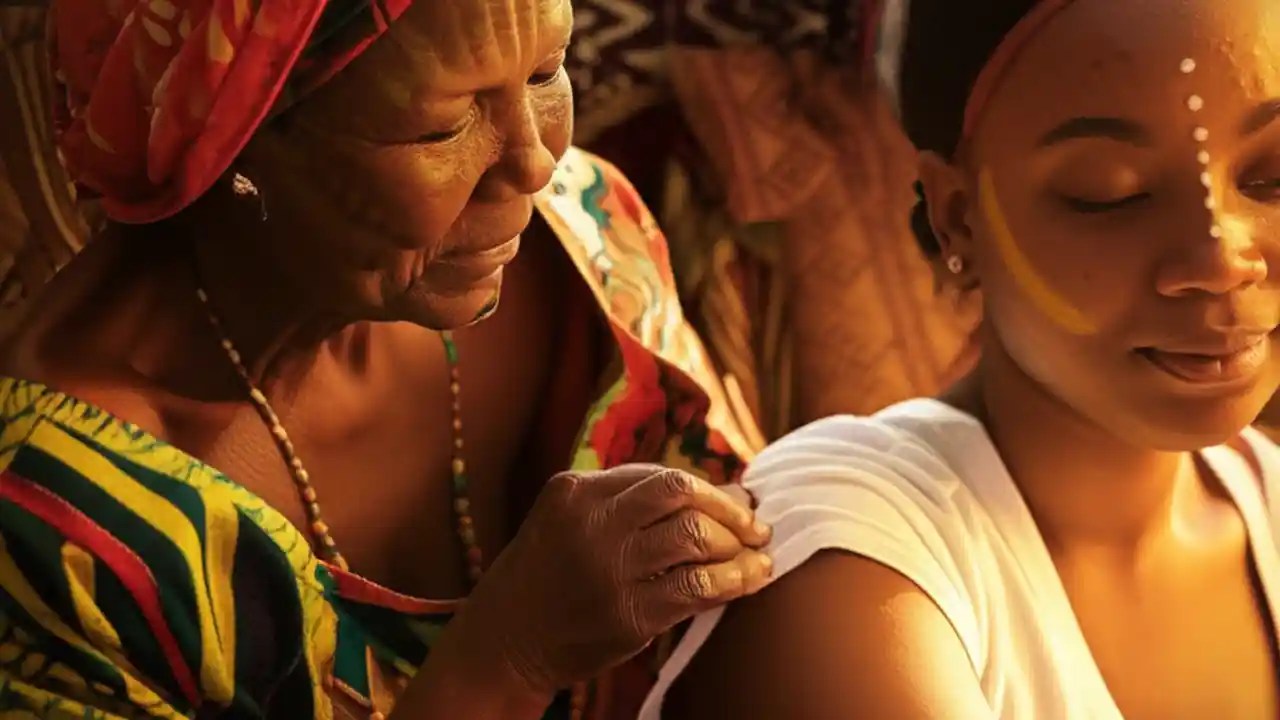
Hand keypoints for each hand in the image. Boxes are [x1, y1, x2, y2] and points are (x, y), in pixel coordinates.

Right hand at [462, 464, 772, 693]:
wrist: (505, 639)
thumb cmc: (547, 575)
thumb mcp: (565, 519)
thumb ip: (621, 501)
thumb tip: (712, 493)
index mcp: (574, 490)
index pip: (657, 476)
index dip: (703, 489)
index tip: (731, 502)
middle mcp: (591, 522)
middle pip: (680, 493)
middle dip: (727, 509)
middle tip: (754, 527)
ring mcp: (609, 569)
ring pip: (695, 537)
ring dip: (735, 547)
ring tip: (755, 557)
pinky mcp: (628, 615)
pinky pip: (697, 588)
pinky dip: (733, 581)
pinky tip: (748, 581)